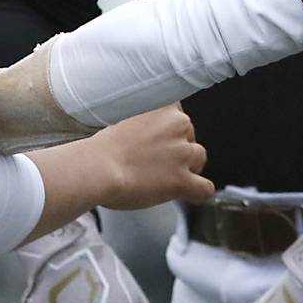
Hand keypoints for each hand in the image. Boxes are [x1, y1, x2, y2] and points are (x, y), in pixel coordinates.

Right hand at [88, 105, 214, 209]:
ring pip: (199, 158)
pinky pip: (205, 188)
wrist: (96, 167)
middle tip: (155, 162)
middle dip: (177, 149)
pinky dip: (198, 193)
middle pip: (190, 136)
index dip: (169, 131)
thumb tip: (146, 137)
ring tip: (166, 177)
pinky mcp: (182, 180)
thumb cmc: (101, 147)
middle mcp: (179, 125)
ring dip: (188, 168)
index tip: (158, 140)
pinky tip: (189, 195)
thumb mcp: (123, 119)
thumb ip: (142, 122)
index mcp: (164, 107)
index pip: (178, 115)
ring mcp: (183, 153)